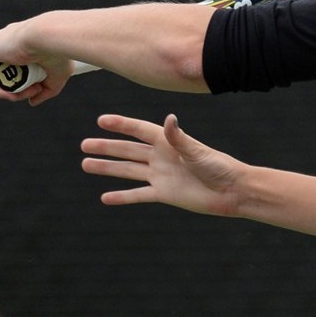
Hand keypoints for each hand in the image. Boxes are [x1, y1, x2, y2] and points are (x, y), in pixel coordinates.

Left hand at [0, 18, 69, 104]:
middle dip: (22, 86)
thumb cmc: (59, 52)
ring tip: (30, 91)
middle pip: (10, 72)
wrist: (49, 37)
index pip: (21, 63)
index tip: (41, 87)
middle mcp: (11, 40)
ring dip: (14, 90)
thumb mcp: (56, 76)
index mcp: (26, 40)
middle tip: (36, 90)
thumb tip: (32, 102)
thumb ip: (45, 91)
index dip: (29, 81)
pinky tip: (13, 95)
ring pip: (1, 75)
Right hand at [81, 114, 242, 214]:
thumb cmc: (218, 166)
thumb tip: (169, 118)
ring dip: (108, 168)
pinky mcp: (164, 193)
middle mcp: (161, 157)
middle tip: (84, 145)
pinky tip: (106, 198)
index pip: (139, 130)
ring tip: (86, 165)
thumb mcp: (197, 151)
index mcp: (168, 142)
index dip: (120, 125)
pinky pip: (138, 194)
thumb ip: (179, 138)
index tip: (101, 120)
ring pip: (128, 170)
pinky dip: (122, 197)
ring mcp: (160, 175)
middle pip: (127, 150)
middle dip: (106, 147)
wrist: (231, 191)